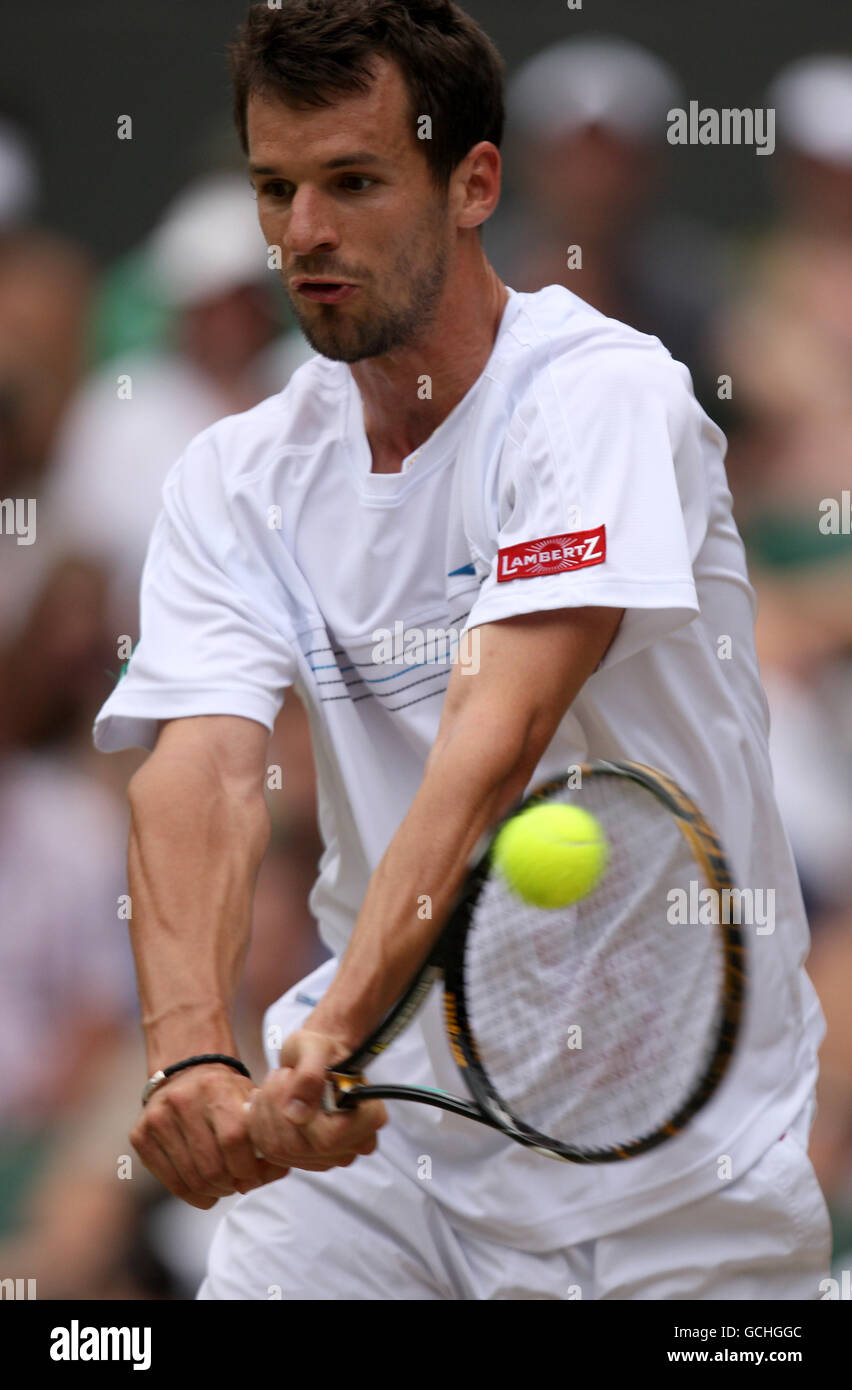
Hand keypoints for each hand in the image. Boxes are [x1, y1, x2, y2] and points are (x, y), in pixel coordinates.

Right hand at [130, 1063, 288, 1209]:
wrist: (185, 1072)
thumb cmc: (226, 1093)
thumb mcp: (249, 1098)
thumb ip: (266, 1131)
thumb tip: (280, 1170)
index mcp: (215, 1086)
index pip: (234, 1140)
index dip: (248, 1167)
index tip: (254, 1175)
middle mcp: (182, 1099)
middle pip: (211, 1164)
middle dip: (231, 1184)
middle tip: (239, 1185)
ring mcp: (157, 1117)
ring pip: (191, 1177)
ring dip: (213, 1191)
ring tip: (224, 1187)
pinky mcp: (140, 1134)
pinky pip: (168, 1180)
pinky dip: (191, 1195)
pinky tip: (205, 1192)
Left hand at [246, 1028, 386, 1171]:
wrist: (315, 1059)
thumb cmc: (322, 1050)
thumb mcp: (316, 1047)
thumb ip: (309, 1075)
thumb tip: (296, 1114)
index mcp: (369, 1116)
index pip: (329, 1138)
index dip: (302, 1116)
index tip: (294, 1080)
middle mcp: (354, 1144)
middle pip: (300, 1146)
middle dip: (277, 1106)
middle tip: (282, 1075)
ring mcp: (330, 1157)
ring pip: (281, 1150)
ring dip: (266, 1112)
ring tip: (276, 1084)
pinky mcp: (306, 1161)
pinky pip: (270, 1152)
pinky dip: (259, 1123)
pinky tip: (267, 1102)